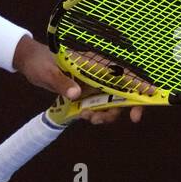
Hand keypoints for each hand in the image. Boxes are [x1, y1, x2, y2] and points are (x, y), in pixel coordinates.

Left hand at [11, 36, 149, 125]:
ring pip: (112, 100)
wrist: (30, 61)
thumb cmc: (40, 62)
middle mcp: (98, 72)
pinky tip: (83, 116)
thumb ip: (62, 82)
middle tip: (117, 120)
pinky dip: (96, 113)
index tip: (150, 96)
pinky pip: (99, 104)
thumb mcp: (48, 73)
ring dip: (106, 113)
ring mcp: (94, 82)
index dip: (139, 83)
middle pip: (122, 89)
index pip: (123, 72)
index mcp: (94, 62)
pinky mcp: (87, 91)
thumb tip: (77, 95)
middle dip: (123, 107)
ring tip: (87, 118)